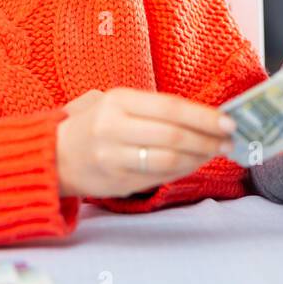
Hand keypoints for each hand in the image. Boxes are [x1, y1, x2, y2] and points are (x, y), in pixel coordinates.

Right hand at [56, 88, 235, 198]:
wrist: (53, 155)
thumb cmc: (94, 124)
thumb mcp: (117, 104)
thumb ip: (154, 108)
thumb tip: (204, 115)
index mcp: (117, 101)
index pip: (170, 108)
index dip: (204, 116)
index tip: (229, 121)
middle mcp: (113, 128)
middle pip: (173, 135)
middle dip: (207, 139)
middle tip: (229, 140)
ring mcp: (114, 158)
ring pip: (168, 160)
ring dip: (199, 158)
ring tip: (216, 152)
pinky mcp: (117, 182)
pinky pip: (158, 177)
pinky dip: (182, 171)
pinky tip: (194, 163)